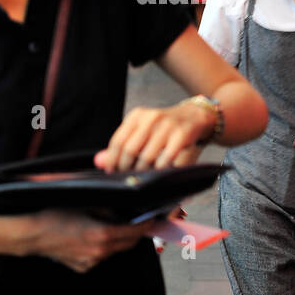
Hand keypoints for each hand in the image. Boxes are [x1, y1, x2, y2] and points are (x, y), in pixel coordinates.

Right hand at [27, 209, 155, 273]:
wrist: (31, 234)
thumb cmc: (55, 214)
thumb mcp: (84, 204)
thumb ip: (107, 209)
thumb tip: (122, 210)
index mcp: (102, 234)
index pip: (134, 231)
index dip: (145, 224)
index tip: (151, 217)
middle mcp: (100, 252)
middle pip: (127, 243)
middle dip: (134, 232)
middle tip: (136, 220)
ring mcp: (91, 262)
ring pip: (113, 250)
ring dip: (115, 239)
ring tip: (105, 225)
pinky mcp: (82, 267)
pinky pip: (99, 256)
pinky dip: (100, 247)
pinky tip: (88, 236)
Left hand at [94, 102, 210, 172]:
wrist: (195, 117)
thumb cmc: (165, 130)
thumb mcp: (142, 133)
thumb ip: (121, 147)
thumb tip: (99, 161)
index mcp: (137, 115)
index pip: (117, 141)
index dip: (112, 161)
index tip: (112, 173)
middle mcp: (151, 118)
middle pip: (130, 151)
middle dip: (128, 169)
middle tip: (130, 178)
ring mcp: (167, 126)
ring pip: (147, 158)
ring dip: (145, 172)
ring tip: (146, 177)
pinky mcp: (182, 135)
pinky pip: (166, 160)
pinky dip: (162, 171)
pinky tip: (162, 173)